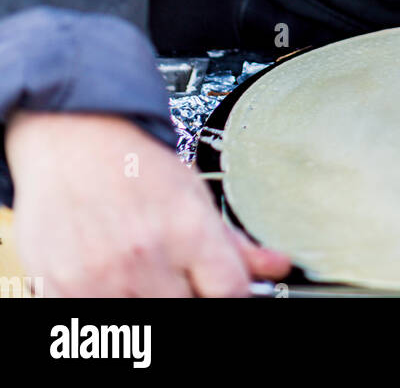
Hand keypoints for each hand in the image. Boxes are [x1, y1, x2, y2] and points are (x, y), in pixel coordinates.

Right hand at [5, 110, 291, 297]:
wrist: (71, 138)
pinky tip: (108, 276)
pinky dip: (108, 301)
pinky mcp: (65, 290)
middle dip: (188, 293)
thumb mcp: (191, 191)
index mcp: (187, 228)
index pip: (232, 293)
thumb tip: (275, 265)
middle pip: (190, 309)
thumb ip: (232, 239)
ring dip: (147, 297)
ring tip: (138, 269)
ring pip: (145, 318)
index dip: (231, 292)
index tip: (222, 287)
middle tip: (175, 272)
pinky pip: (98, 319)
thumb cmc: (132, 161)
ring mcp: (103, 278)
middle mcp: (147, 256)